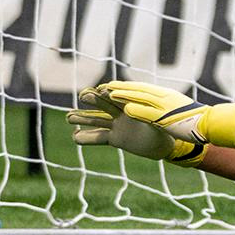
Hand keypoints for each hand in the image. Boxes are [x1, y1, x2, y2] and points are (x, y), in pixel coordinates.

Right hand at [66, 99, 206, 164]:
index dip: (111, 93)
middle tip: (83, 95)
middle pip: (105, 104)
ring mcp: (117, 124)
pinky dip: (87, 138)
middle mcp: (122, 112)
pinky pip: (99, 137)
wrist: (166, 144)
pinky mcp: (115, 138)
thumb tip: (132, 111)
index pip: (120, 96)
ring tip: (68, 117)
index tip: (103, 90)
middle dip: (95, 100)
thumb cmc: (165, 129)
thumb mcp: (158, 122)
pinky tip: (74, 137)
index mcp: (133, 104)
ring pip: (98, 120)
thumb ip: (145, 116)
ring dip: (83, 118)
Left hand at [89, 82, 234, 151]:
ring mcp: (166, 107)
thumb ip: (165, 107)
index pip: (142, 89)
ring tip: (106, 94)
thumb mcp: (177, 110)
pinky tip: (125, 110)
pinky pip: (149, 114)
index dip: (126, 87)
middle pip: (137, 90)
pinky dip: (137, 111)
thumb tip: (158, 108)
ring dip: (123, 95)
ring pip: (140, 98)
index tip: (112, 86)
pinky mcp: (168, 118)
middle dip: (119, 88)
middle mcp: (164, 97)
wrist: (212, 124)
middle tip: (102, 87)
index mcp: (166, 95)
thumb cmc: (196, 119)